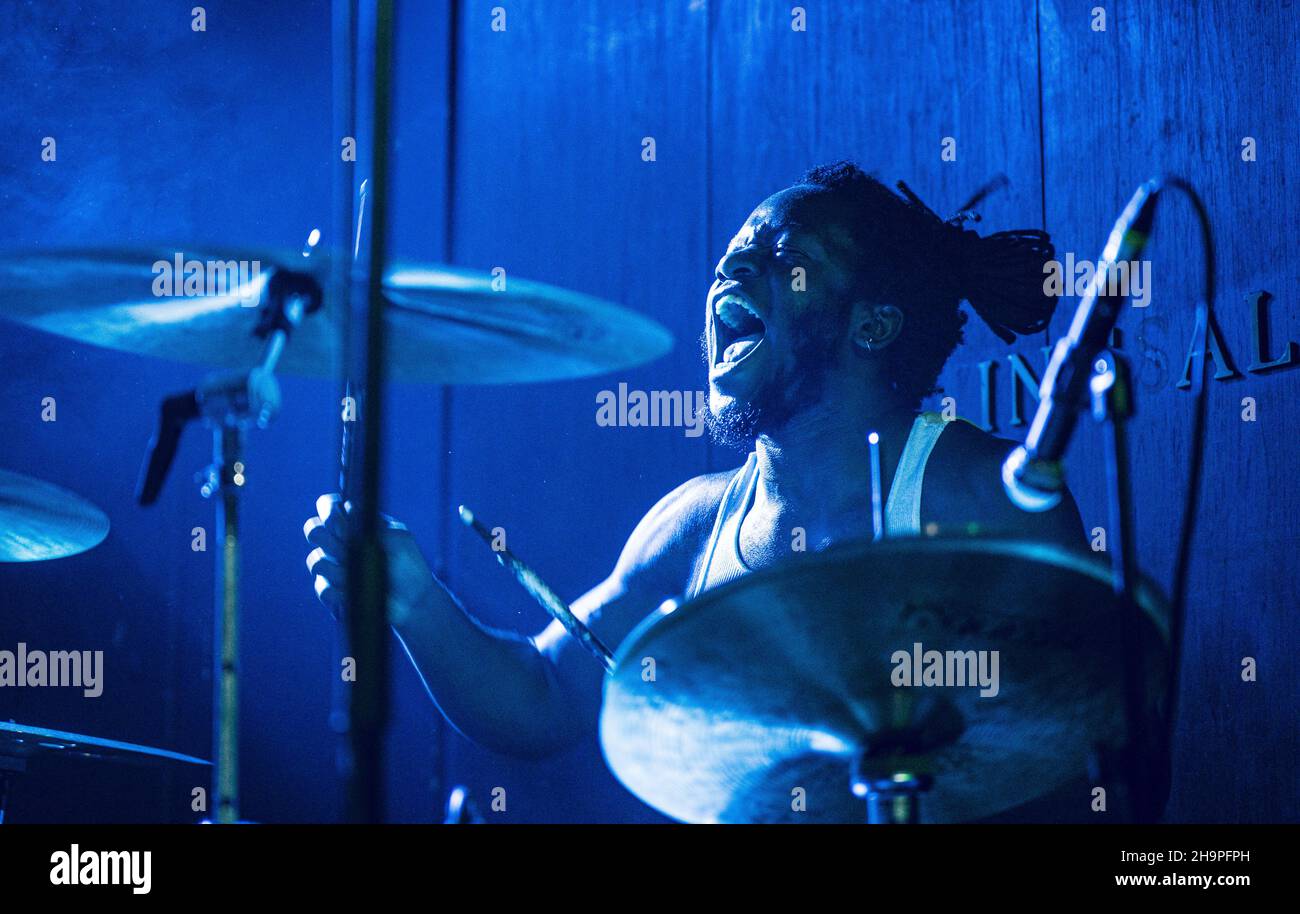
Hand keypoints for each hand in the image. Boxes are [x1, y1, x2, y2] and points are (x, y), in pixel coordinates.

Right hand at [303, 493, 434, 627]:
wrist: (413, 600)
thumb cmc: (408, 564)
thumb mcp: (399, 539)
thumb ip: (375, 524)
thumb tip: (349, 509)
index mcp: (354, 523)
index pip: (328, 506)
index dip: (328, 511)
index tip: (341, 526)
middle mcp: (339, 542)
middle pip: (313, 530)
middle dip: (327, 539)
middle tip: (346, 550)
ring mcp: (333, 566)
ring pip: (315, 561)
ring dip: (336, 568)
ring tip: (360, 574)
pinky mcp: (332, 591)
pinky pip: (321, 588)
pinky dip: (336, 591)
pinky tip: (353, 591)